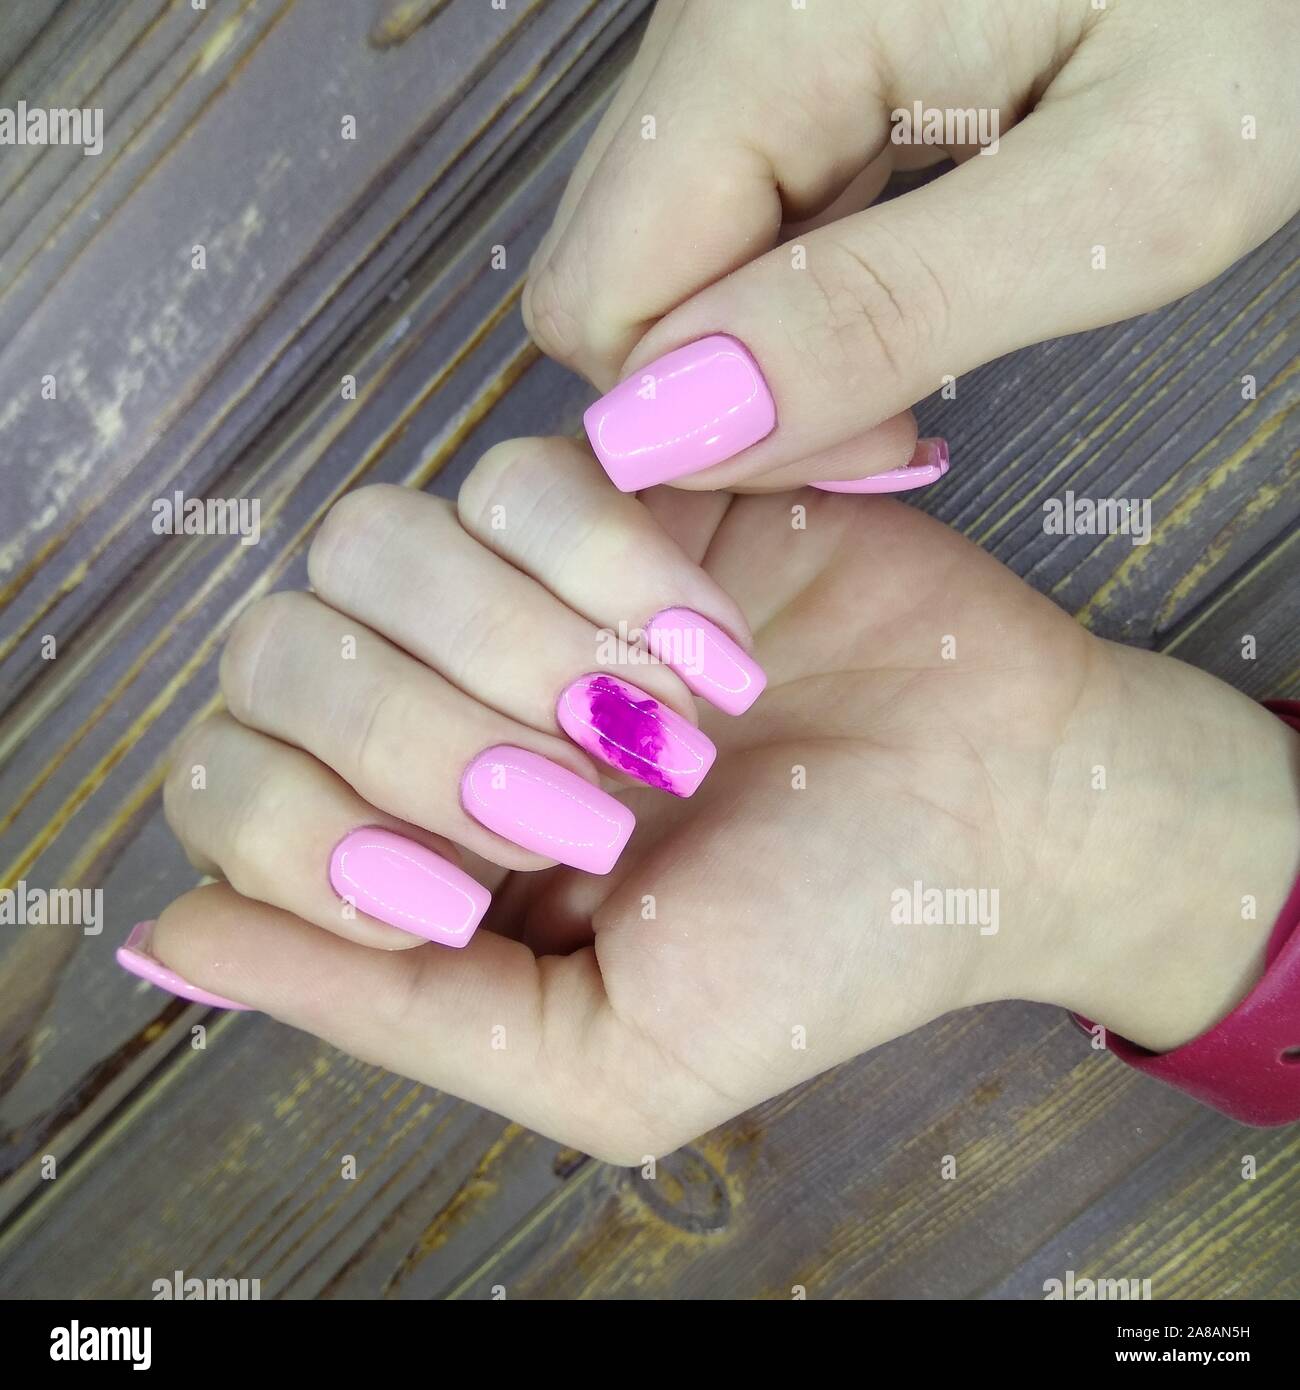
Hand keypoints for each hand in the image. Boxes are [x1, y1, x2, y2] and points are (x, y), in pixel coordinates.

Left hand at [130, 440, 1298, 1160]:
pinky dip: (609, 569)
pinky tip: (717, 645)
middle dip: (422, 742)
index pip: (229, 789)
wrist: (1005, 822)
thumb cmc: (820, 955)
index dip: (313, 836)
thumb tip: (169, 938)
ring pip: (373, 541)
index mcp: (414, 846)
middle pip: (280, 653)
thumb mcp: (602, 1057)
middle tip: (589, 811)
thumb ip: (385, 1012)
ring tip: (662, 729)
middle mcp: (440, 698)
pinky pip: (521, 473)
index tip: (466, 894)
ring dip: (515, 648)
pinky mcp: (621, 491)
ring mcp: (520, 583)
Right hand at [523, 0, 1299, 491]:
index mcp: (770, 25)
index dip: (707, 419)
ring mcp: (743, 13)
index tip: (880, 437)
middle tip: (902, 399)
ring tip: (925, 332)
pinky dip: (792, 267)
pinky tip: (904, 267)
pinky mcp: (786, 31)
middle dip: (730, 384)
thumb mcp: (1117, 198)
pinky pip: (727, 192)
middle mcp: (715, 5)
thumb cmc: (1280, 9)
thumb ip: (881, 315)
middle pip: (610, 271)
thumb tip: (667, 427)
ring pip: (664, 241)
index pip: (601, 301)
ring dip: (767, 331)